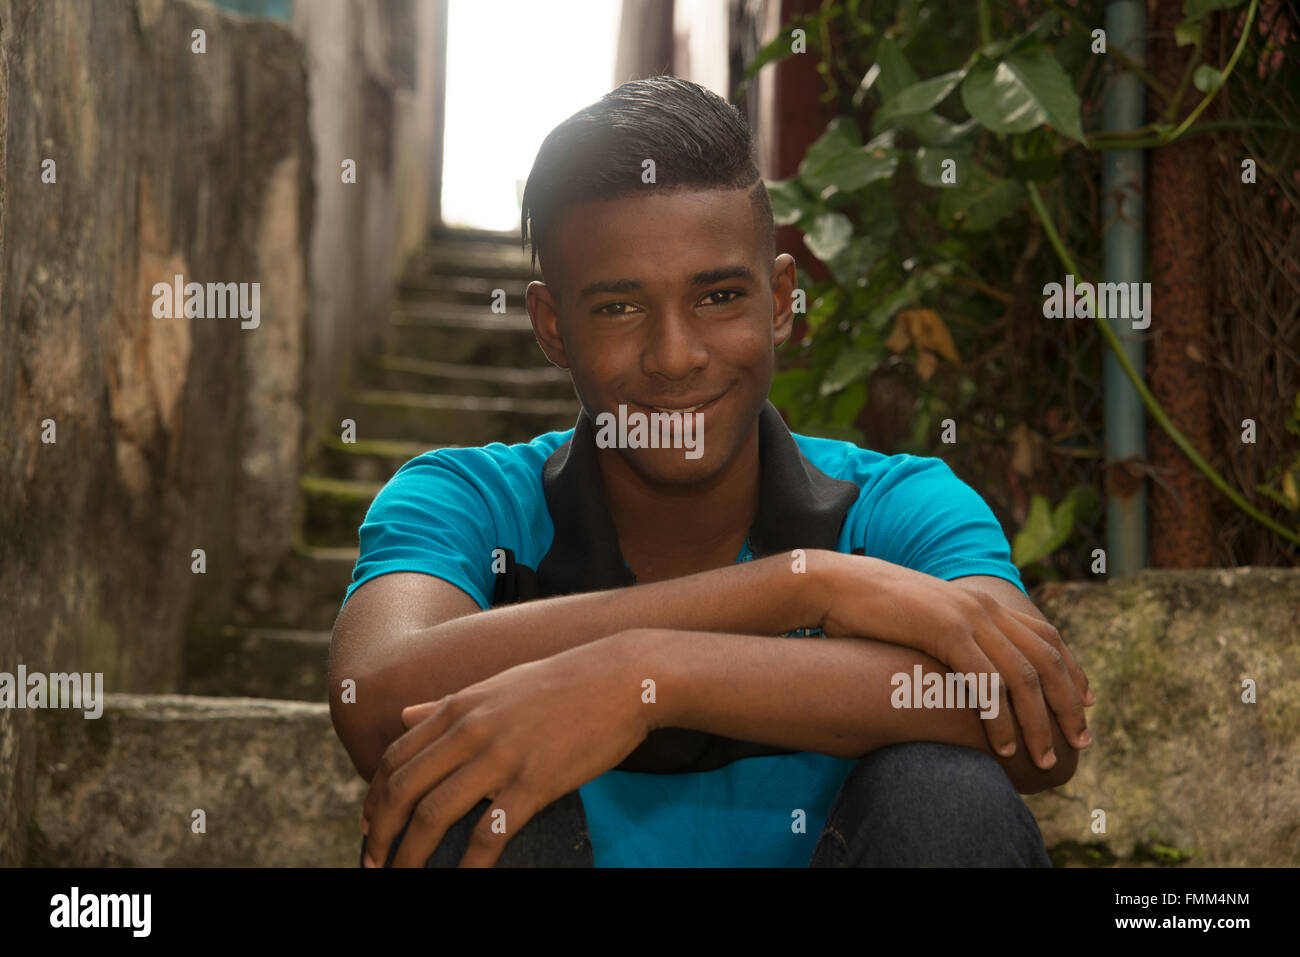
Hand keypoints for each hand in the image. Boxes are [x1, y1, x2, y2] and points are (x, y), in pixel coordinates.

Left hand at [360, 632, 649, 866]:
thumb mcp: (496, 685)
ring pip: (433, 814)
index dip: (374, 798)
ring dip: (410, 855)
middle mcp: (470, 730)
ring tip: (403, 878)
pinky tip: (462, 879)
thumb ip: (446, 704)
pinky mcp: (534, 782)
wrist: (623, 678)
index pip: (396, 758)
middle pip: (403, 789)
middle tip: (374, 863)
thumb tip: (405, 715)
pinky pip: (488, 832)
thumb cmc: (564, 681)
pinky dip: (469, 864)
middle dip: (380, 834)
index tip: (369, 827)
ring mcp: (501, 757)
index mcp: (458, 707)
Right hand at [818, 553, 1092, 768]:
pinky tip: (1003, 745)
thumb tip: (965, 668)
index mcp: (982, 603)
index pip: (1046, 637)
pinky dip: (1000, 717)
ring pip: (1023, 675)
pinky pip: (985, 681)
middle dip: (1068, 703)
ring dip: (1038, 721)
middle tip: (1080, 741)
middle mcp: (984, 607)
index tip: (1086, 704)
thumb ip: (953, 638)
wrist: (837, 586)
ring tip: (1043, 757)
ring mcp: (966, 617)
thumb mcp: (924, 622)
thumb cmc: (872, 613)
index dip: (1073, 670)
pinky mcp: (944, 631)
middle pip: (1046, 659)